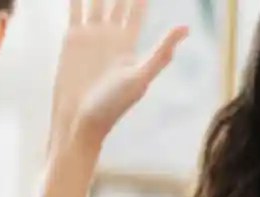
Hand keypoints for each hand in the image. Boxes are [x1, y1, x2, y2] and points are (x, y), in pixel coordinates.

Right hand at [49, 0, 188, 150]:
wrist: (79, 122)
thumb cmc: (112, 107)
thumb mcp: (139, 79)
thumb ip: (160, 52)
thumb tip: (186, 28)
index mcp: (129, 41)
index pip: (137, 4)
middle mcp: (111, 34)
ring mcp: (91, 35)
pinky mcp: (72, 39)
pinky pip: (76, 8)